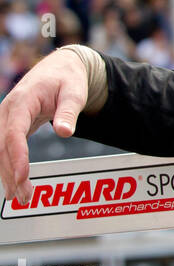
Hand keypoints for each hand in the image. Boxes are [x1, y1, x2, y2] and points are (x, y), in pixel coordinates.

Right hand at [0, 48, 89, 205]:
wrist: (61, 68)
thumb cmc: (68, 79)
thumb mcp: (74, 92)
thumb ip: (69, 111)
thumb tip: (66, 132)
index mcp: (22, 101)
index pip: (13, 133)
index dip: (16, 156)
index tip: (22, 176)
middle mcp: (8, 111)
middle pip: (3, 147)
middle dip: (11, 173)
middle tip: (23, 196)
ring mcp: (7, 119)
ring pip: (1, 150)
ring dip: (8, 174)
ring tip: (21, 196)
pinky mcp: (11, 126)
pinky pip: (6, 148)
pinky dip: (9, 166)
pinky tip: (15, 183)